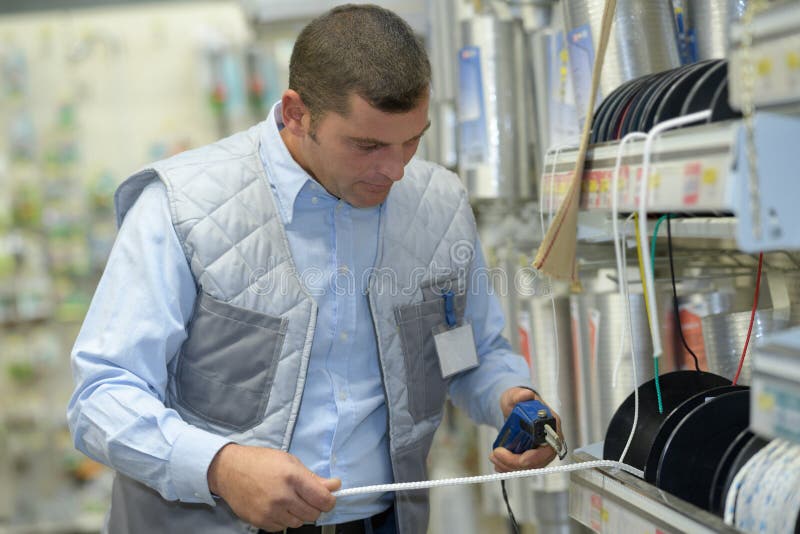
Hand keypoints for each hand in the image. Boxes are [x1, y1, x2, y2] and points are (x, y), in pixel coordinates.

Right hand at [207, 443, 340, 530]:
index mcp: (292, 477)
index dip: (330, 500)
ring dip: (299, 514)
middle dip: (314, 507)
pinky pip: (282, 528)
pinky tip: (277, 507)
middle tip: (306, 497)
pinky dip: (284, 519)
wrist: (229, 470)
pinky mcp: (260, 522)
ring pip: (299, 523)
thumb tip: (335, 486)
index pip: (323, 499)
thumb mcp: (290, 461)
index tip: (328, 498)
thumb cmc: (260, 462)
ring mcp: (270, 511)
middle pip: (313, 514)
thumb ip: (313, 477)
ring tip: (289, 500)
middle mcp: (282, 496)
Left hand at [490, 387, 563, 472]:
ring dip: (508, 466)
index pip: (550, 447)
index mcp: (551, 425)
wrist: (513, 408)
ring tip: (493, 456)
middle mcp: (549, 440)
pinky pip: (522, 468)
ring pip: (528, 467)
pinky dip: (508, 468)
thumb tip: (526, 394)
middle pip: (538, 461)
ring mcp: (540, 450)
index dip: (536, 456)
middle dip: (516, 462)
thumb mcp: (515, 395)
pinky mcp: (531, 456)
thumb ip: (519, 395)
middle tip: (496, 454)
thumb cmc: (518, 401)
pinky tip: (498, 463)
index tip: (520, 458)